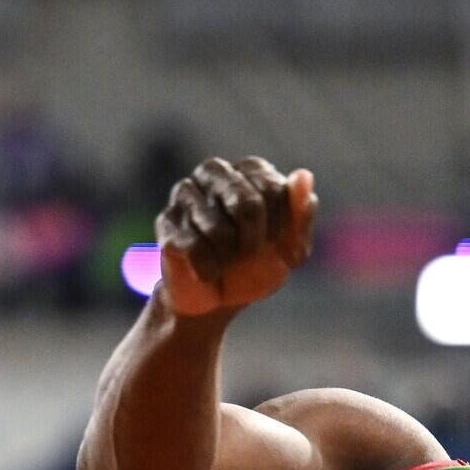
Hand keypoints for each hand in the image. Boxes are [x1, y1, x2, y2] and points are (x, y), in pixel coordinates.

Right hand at [155, 156, 316, 316]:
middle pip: (246, 204)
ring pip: (217, 230)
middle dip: (253, 243)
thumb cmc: (257, 265)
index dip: (279, 229)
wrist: (219, 299)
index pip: (274, 190)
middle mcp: (215, 172)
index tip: (274, 244)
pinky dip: (207, 271)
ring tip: (225, 261)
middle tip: (247, 255)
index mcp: (251, 169)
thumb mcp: (291, 248)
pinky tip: (206, 272)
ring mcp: (185, 193)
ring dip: (229, 259)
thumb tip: (304, 175)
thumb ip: (302, 213)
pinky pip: (192, 249)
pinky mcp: (165, 221)